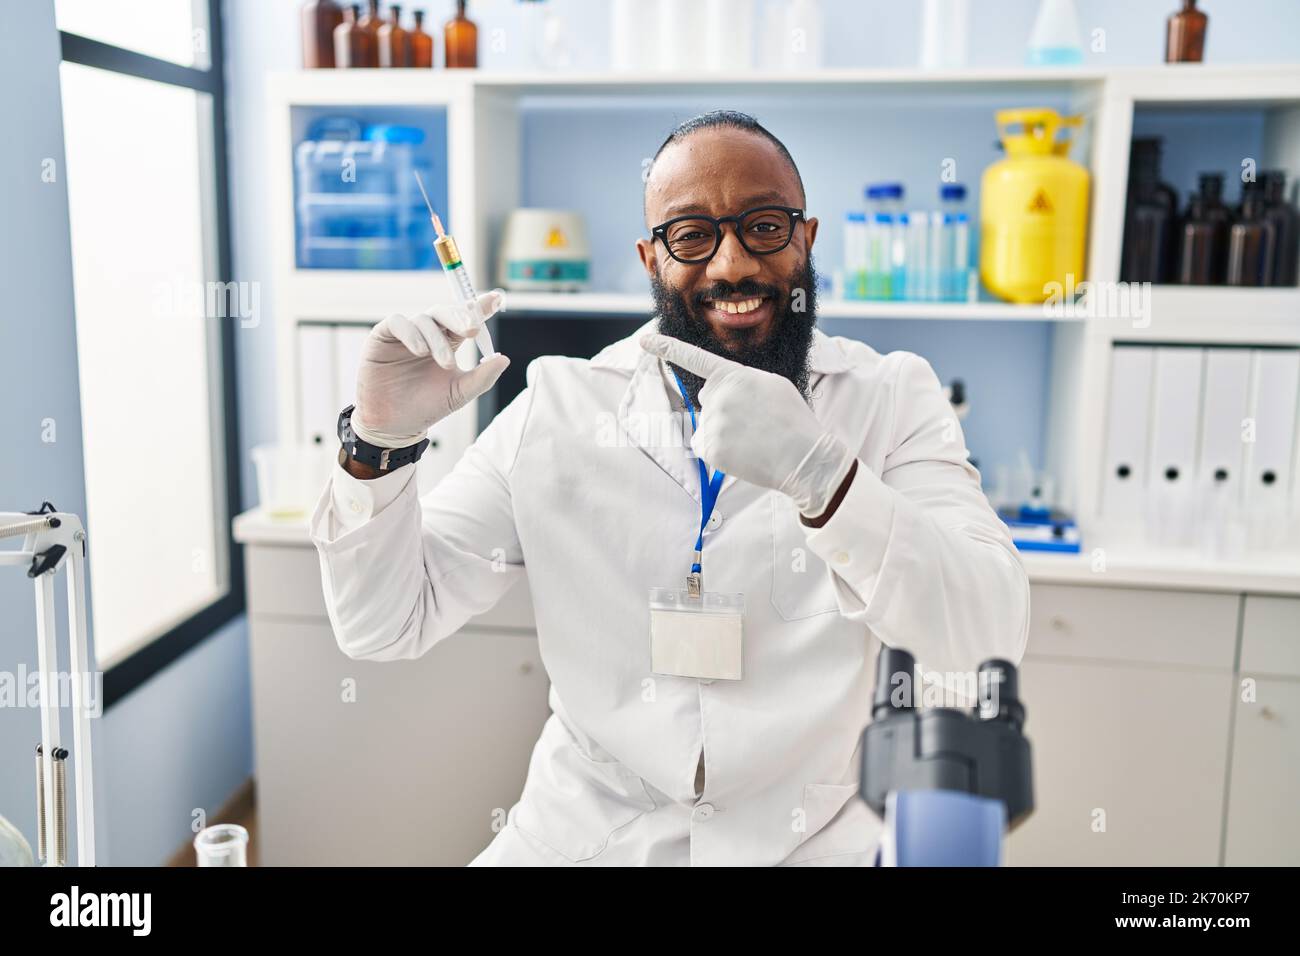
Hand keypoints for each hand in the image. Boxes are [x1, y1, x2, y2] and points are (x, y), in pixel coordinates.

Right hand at [353, 292, 508, 448]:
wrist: (394, 425)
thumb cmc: (426, 407)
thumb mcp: (459, 393)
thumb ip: (481, 377)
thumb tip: (504, 359)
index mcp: (448, 342)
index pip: (465, 319)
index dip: (480, 307)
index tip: (496, 299)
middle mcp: (428, 334)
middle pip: (446, 313)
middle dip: (461, 317)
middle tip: (474, 329)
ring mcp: (406, 334)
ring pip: (425, 320)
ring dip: (438, 339)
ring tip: (445, 363)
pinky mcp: (382, 337)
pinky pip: (397, 322)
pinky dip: (411, 333)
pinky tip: (421, 350)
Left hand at [640, 333, 855, 516]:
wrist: (803, 457)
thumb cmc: (792, 419)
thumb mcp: (772, 385)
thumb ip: (741, 382)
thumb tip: (719, 391)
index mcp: (734, 376)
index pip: (694, 359)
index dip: (668, 349)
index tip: (645, 341)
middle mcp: (717, 396)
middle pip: (708, 398)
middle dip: (724, 407)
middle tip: (754, 421)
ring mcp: (711, 423)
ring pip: (707, 425)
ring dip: (724, 431)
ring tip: (753, 439)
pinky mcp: (709, 448)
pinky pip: (705, 446)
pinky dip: (720, 451)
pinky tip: (743, 453)